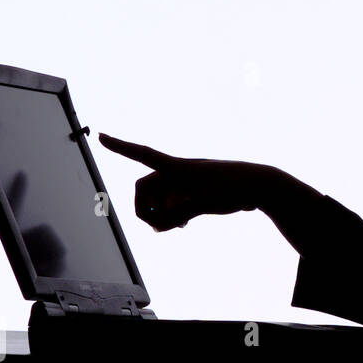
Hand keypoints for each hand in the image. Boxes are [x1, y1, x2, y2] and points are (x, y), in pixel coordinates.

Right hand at [99, 132, 269, 231]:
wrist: (262, 185)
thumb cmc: (233, 189)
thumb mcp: (201, 204)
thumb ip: (176, 215)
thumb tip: (158, 225)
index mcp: (178, 167)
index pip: (142, 154)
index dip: (120, 147)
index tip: (100, 135)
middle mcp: (179, 171)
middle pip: (145, 189)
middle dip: (146, 209)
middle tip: (160, 227)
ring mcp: (187, 182)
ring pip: (160, 200)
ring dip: (161, 215)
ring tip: (178, 226)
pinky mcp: (197, 191)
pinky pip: (174, 204)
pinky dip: (173, 215)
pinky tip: (183, 226)